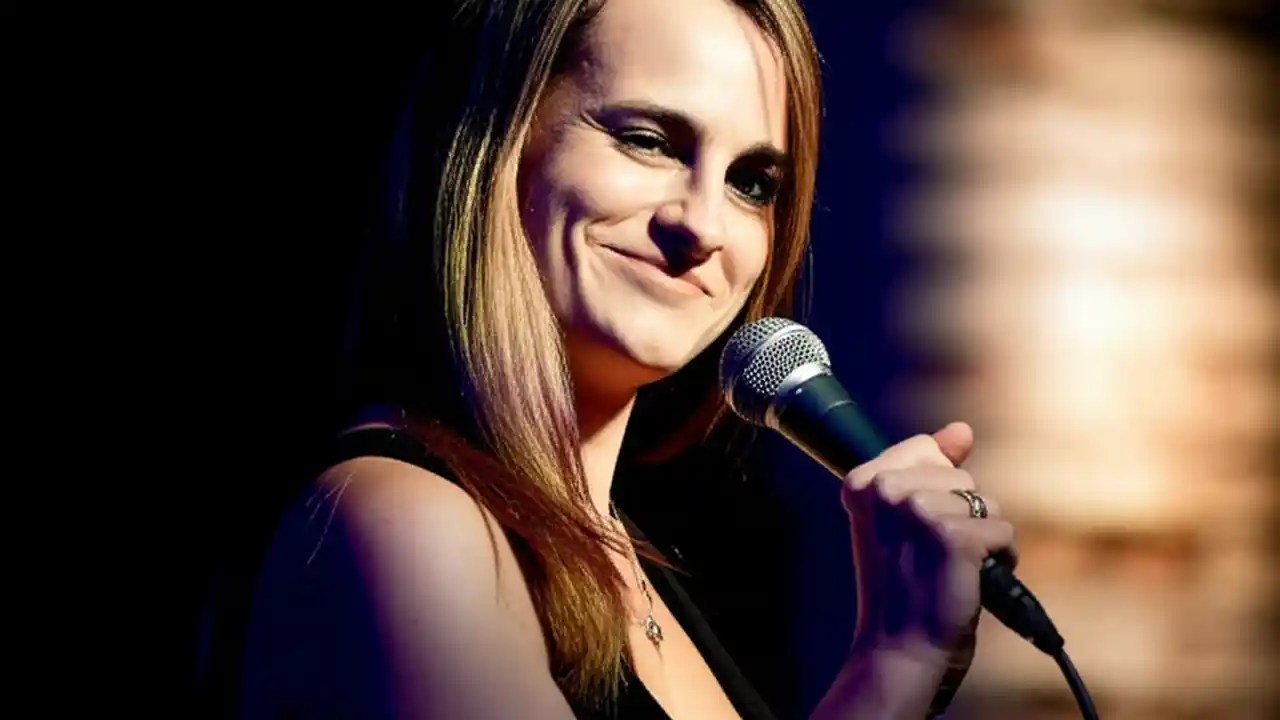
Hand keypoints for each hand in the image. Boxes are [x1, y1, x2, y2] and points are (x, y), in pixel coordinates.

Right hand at [814, 422, 1015, 718]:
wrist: (900, 647)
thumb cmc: (902, 585)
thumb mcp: (902, 518)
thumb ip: (929, 466)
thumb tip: (961, 430)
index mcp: (862, 480)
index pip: (926, 449)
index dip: (936, 489)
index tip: (913, 529)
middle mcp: (885, 489)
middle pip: (961, 476)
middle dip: (960, 513)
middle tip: (929, 554)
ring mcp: (918, 511)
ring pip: (986, 503)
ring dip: (980, 537)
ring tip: (948, 568)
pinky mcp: (954, 536)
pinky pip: (1003, 532)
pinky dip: (999, 560)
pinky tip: (968, 579)